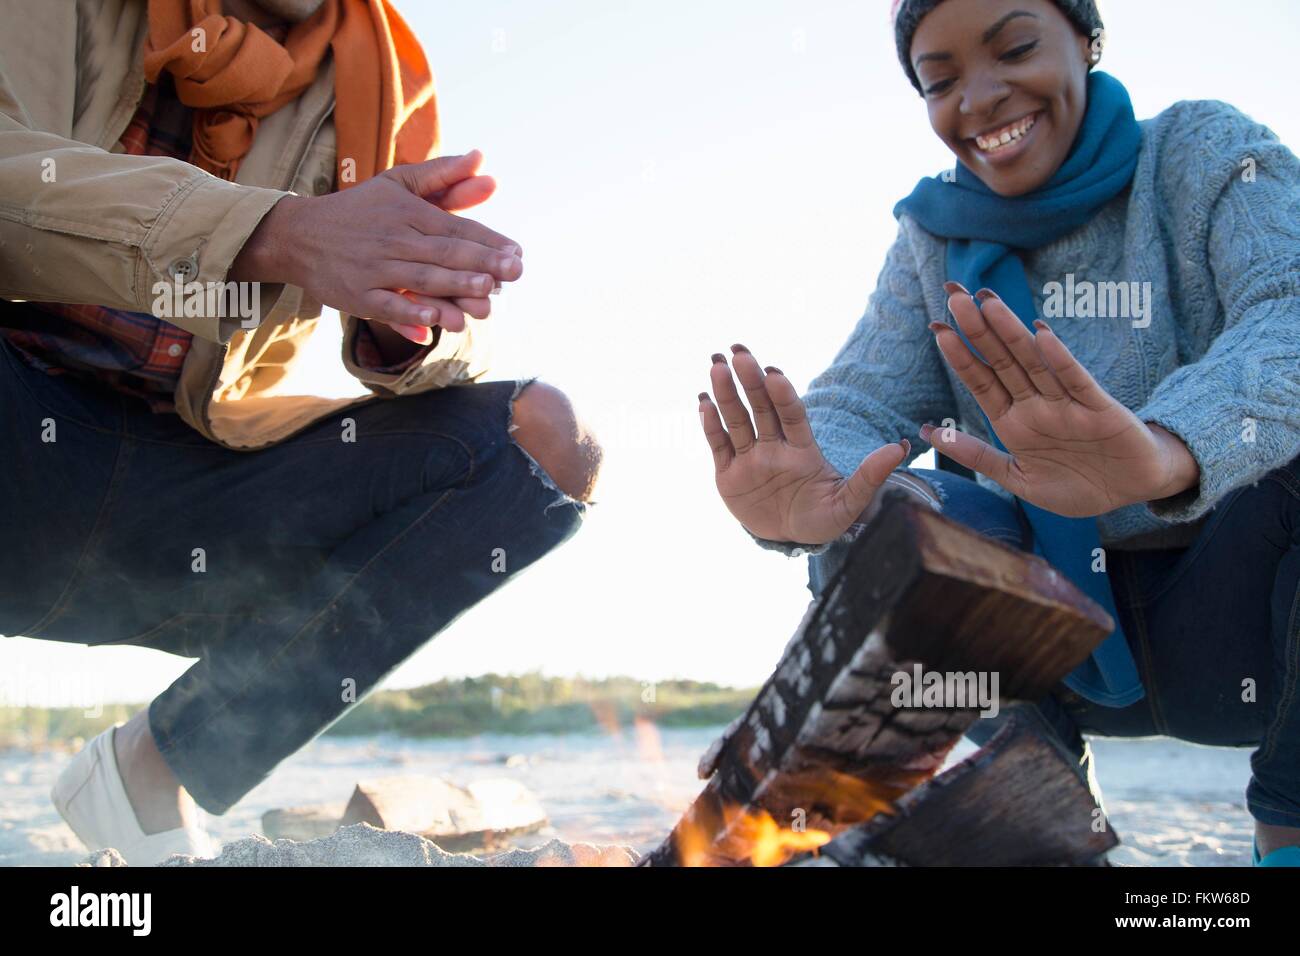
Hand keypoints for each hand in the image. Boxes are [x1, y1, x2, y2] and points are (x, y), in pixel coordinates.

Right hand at [230, 150, 522, 341]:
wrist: (299, 234)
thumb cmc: (360, 208)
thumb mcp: (397, 183)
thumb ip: (441, 175)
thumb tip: (482, 159)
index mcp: (407, 213)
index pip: (454, 227)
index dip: (488, 241)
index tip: (518, 253)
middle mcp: (393, 239)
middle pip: (443, 253)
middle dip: (480, 263)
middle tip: (514, 271)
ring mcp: (374, 269)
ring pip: (419, 280)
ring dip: (452, 287)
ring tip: (485, 293)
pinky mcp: (356, 296)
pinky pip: (385, 307)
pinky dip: (408, 316)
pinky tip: (433, 323)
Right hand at [698, 345, 910, 544]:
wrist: (792, 539)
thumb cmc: (823, 519)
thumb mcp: (849, 503)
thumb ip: (870, 476)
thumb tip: (899, 448)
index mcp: (803, 449)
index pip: (791, 415)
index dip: (783, 394)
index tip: (773, 373)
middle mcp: (775, 446)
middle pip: (761, 408)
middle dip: (750, 380)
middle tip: (739, 351)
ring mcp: (751, 458)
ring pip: (737, 420)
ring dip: (726, 394)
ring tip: (716, 366)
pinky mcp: (729, 474)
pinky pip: (718, 445)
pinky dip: (710, 424)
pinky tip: (703, 402)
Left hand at [924, 283, 1198, 516]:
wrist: (1133, 493)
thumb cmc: (1076, 485)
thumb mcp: (1017, 477)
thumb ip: (975, 454)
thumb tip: (925, 432)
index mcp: (1013, 421)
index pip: (980, 381)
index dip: (959, 355)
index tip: (936, 327)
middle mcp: (1036, 406)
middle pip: (1002, 361)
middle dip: (978, 329)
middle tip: (955, 296)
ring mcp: (1067, 404)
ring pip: (1033, 362)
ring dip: (1011, 332)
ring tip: (988, 303)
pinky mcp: (1099, 410)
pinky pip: (1077, 381)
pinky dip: (1059, 359)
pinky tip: (1042, 335)